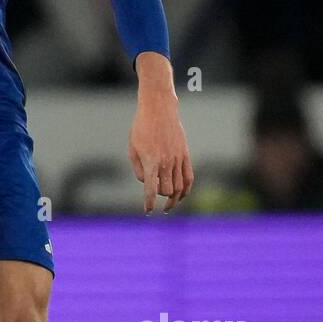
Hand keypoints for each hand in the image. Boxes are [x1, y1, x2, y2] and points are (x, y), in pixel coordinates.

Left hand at [128, 86, 193, 213]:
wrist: (159, 110)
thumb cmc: (141, 128)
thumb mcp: (132, 148)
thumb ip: (138, 169)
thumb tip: (146, 183)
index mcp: (151, 161)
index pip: (150, 188)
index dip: (148, 202)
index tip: (147, 211)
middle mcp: (166, 162)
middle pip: (168, 190)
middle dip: (162, 198)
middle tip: (156, 198)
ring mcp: (178, 159)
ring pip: (180, 187)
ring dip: (175, 198)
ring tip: (169, 205)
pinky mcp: (185, 155)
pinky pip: (189, 177)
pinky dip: (186, 189)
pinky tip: (182, 196)